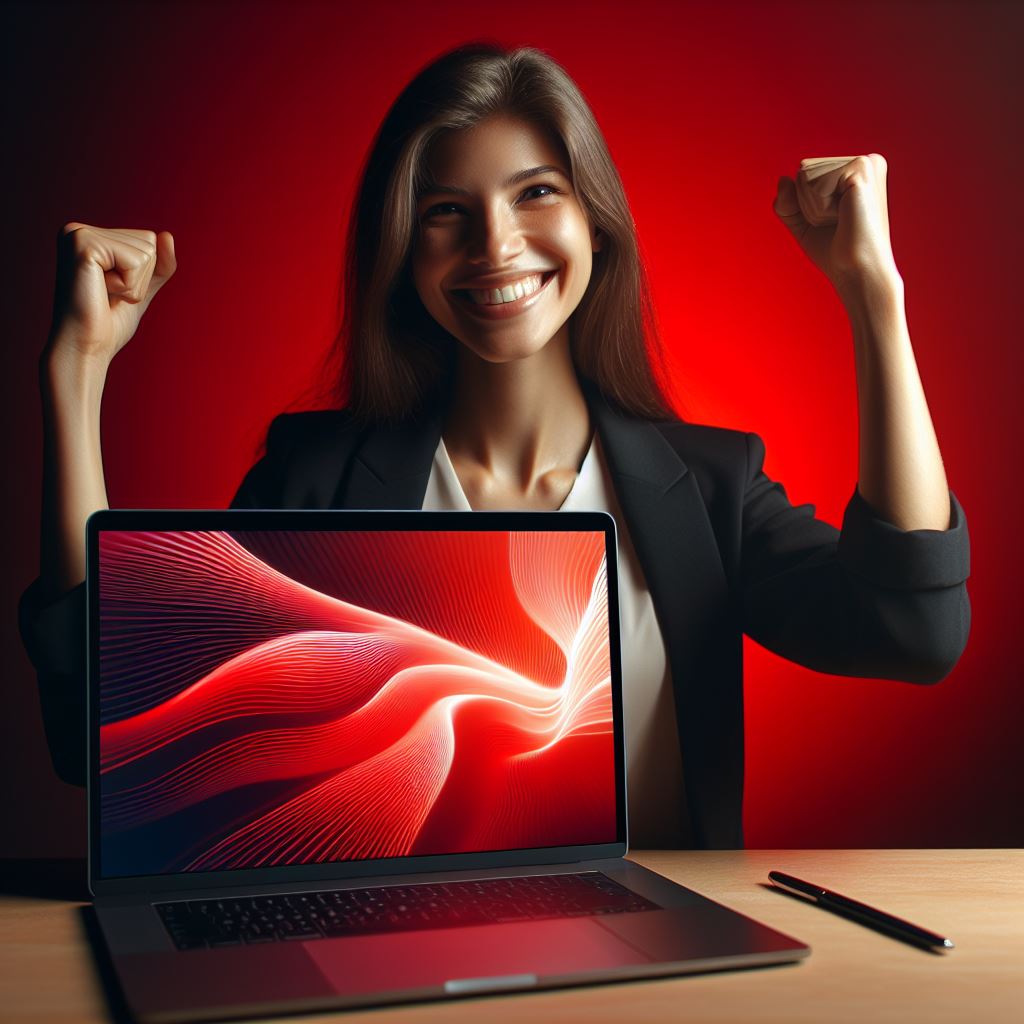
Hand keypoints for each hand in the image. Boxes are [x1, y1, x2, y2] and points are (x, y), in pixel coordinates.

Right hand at [46, 223, 176, 363]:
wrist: (86, 348)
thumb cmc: (108, 324)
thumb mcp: (141, 290)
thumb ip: (158, 266)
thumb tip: (167, 236)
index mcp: (89, 237)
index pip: (148, 240)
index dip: (143, 275)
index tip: (113, 290)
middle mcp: (79, 230)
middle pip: (149, 242)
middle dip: (140, 278)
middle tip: (108, 295)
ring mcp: (78, 234)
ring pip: (146, 251)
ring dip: (133, 283)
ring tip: (103, 294)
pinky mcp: (83, 245)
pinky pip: (135, 261)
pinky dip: (127, 285)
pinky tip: (101, 292)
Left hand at [773, 154, 899, 298]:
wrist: (857, 272)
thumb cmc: (836, 253)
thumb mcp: (804, 224)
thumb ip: (787, 203)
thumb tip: (782, 179)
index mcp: (856, 172)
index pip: (806, 174)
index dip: (806, 204)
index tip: (833, 222)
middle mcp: (865, 161)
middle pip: (804, 171)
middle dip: (807, 204)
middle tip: (836, 223)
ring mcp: (865, 162)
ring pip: (806, 175)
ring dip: (813, 206)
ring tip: (840, 220)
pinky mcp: (861, 169)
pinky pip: (814, 183)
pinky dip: (818, 206)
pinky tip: (842, 216)